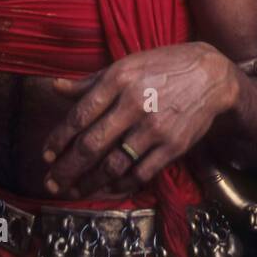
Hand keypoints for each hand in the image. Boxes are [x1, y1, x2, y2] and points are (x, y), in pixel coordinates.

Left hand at [41, 43, 238, 197]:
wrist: (210, 74)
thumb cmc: (162, 66)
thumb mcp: (125, 65)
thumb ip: (90, 81)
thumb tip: (56, 87)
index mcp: (118, 80)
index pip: (80, 115)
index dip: (59, 139)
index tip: (46, 155)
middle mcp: (134, 104)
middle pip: (92, 144)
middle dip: (68, 168)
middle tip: (52, 182)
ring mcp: (155, 128)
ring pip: (114, 164)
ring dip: (89, 183)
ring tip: (74, 191)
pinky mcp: (173, 146)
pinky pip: (141, 173)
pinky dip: (121, 185)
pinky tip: (107, 188)